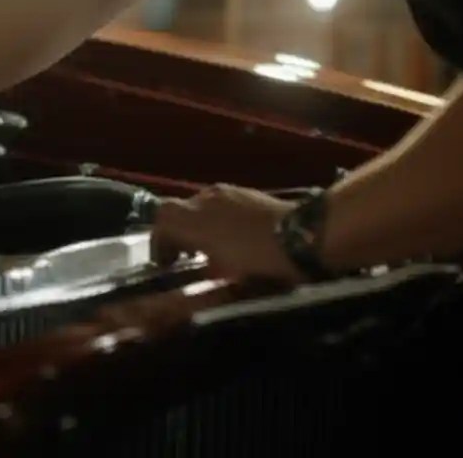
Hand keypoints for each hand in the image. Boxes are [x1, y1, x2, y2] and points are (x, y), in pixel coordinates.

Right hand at [150, 183, 304, 284]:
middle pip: (175, 210)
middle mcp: (204, 199)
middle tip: (182, 253)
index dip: (158, 243)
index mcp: (194, 220)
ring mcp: (225, 192)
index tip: (166, 263)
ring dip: (195, 224)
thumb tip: (200, 264)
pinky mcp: (243, 191)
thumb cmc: (261, 258)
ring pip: (197, 205)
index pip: (160, 222)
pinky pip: (217, 203)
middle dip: (174, 231)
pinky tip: (231, 234)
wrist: (303, 234)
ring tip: (208, 245)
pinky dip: (214, 218)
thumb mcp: (227, 271)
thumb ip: (205, 263)